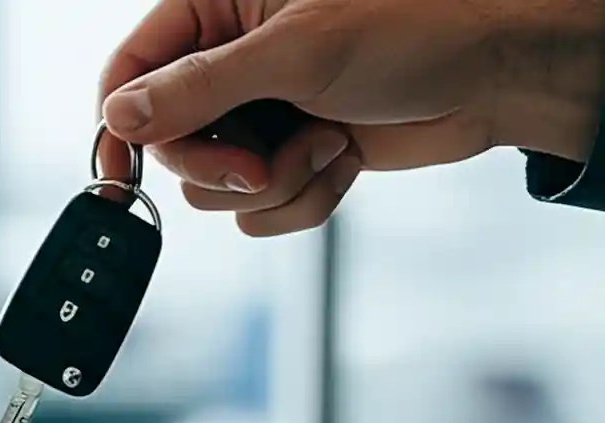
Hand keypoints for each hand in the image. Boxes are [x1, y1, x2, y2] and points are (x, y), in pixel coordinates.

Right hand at [98, 0, 604, 235]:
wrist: (495, 77)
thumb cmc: (413, 28)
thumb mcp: (294, 52)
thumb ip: (198, 88)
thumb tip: (119, 118)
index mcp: (217, 8)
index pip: (133, 69)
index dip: (120, 123)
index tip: (119, 171)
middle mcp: (231, 62)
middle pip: (171, 141)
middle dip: (221, 165)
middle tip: (261, 164)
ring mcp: (261, 113)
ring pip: (217, 185)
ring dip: (274, 181)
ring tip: (326, 142)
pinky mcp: (292, 155)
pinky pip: (260, 209)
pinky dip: (303, 198)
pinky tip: (343, 159)